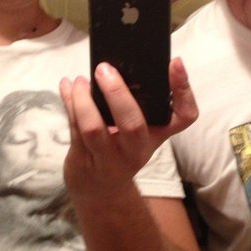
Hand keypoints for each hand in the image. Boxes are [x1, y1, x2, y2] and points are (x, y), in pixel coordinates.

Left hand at [60, 57, 197, 200]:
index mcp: (158, 133)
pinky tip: (66, 85)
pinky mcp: (83, 159)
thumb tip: (118, 60)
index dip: (183, 90)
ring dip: (83, 101)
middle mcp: (137, 148)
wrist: (102, 189)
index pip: (184, 116)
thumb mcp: (141, 129)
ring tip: (80, 81)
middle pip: (133, 125)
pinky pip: (73, 128)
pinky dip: (69, 103)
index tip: (175, 63)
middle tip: (104, 69)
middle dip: (117, 94)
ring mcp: (109, 157)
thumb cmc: (123, 148)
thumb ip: (136, 100)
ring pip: (93, 129)